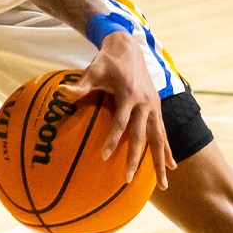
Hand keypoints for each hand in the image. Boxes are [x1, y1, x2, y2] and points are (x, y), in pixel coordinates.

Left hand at [75, 31, 174, 187]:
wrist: (129, 47)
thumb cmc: (106, 61)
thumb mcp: (93, 70)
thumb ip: (80, 84)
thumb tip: (61, 91)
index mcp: (129, 94)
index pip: (120, 122)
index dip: (113, 139)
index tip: (105, 157)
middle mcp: (145, 102)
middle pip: (141, 135)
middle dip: (136, 158)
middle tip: (128, 179)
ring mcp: (154, 106)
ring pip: (159, 138)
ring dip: (160, 161)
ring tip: (163, 184)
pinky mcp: (157, 108)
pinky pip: (163, 132)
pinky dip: (168, 149)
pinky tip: (171, 166)